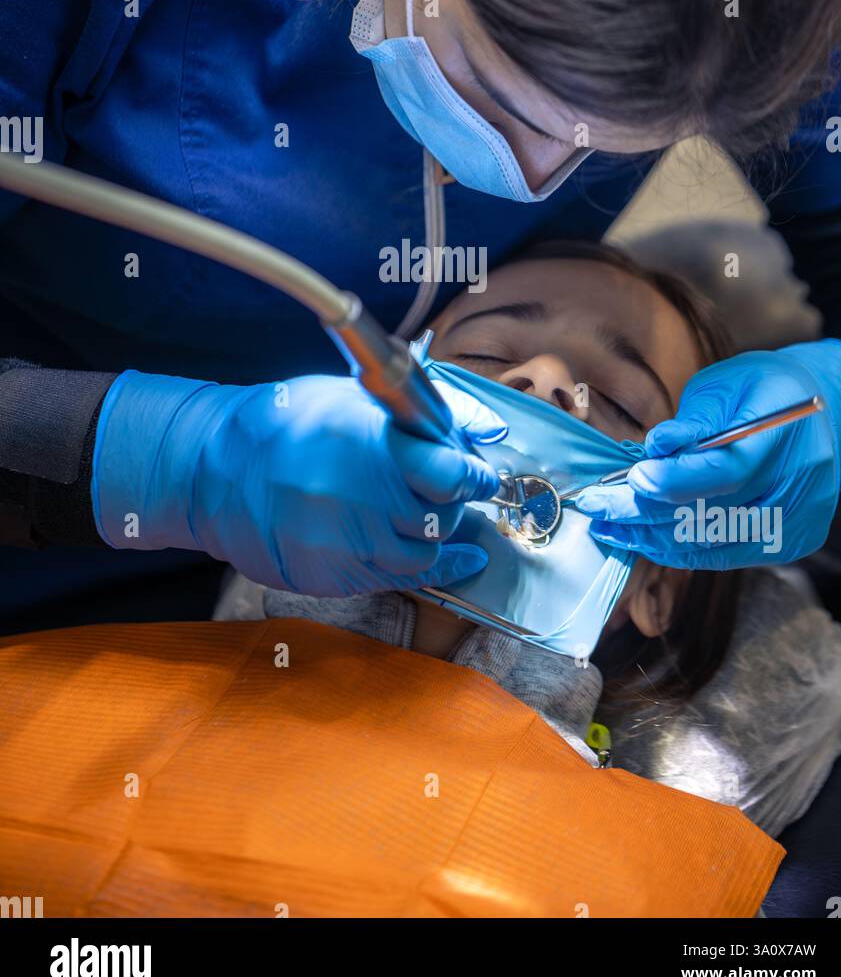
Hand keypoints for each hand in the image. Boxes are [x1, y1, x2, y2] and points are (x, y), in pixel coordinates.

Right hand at [91, 370, 504, 593]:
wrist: (214, 472)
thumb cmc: (289, 423)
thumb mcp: (355, 397)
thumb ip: (430, 411)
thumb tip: (491, 430)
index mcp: (370, 444)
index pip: (450, 472)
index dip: (475, 475)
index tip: (481, 473)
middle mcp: (362, 497)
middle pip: (443, 515)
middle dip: (457, 503)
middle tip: (455, 490)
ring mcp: (347, 541)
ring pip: (425, 552)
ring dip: (440, 536)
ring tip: (438, 520)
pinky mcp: (333, 574)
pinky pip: (400, 579)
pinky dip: (433, 568)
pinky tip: (449, 558)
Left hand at [573, 340, 840, 568]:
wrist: (827, 415)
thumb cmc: (765, 392)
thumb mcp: (727, 386)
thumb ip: (694, 422)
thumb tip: (655, 448)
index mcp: (782, 436)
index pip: (726, 470)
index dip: (675, 479)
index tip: (631, 480)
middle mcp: (796, 486)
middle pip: (711, 513)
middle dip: (644, 512)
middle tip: (596, 505)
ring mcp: (796, 521)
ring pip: (713, 544)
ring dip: (652, 537)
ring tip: (609, 524)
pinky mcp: (789, 542)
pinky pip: (723, 554)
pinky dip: (679, 547)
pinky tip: (643, 536)